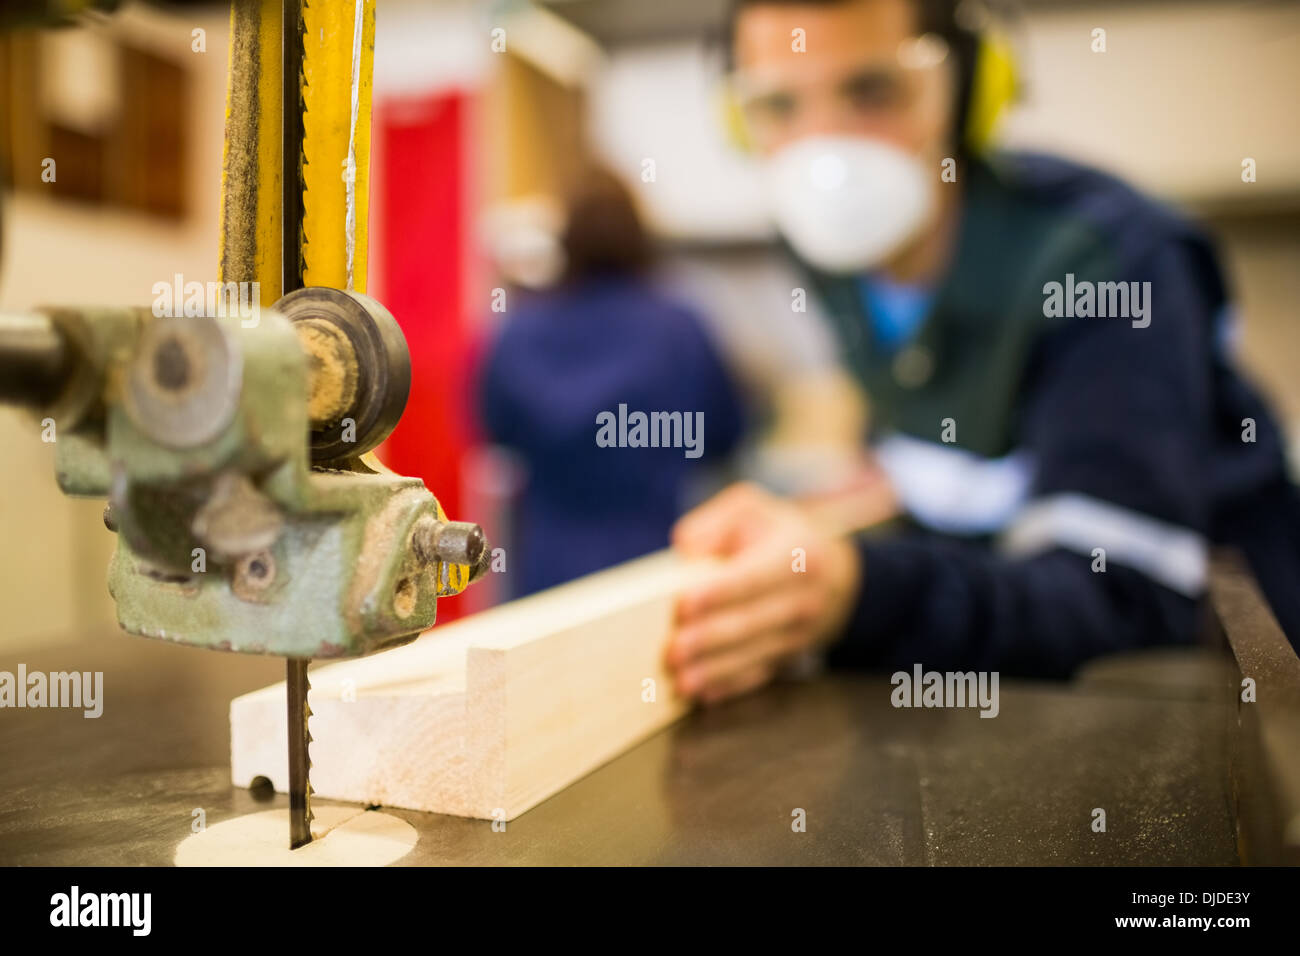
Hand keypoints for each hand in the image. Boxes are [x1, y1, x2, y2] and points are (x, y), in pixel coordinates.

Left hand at [666, 482, 861, 704]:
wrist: (837, 575)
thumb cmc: (781, 536)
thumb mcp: (753, 509)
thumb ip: (716, 521)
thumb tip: (686, 550)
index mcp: (795, 555)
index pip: (752, 578)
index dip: (718, 593)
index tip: (683, 605)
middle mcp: (802, 598)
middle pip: (750, 623)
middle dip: (709, 639)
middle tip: (671, 650)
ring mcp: (800, 633)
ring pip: (753, 655)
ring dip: (715, 670)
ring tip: (682, 681)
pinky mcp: (790, 656)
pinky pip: (760, 674)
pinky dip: (731, 686)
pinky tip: (704, 695)